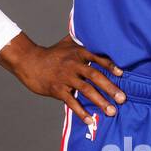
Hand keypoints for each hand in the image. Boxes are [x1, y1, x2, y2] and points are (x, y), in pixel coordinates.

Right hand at [0, 32, 125, 125]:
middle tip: (122, 99)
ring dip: (100, 101)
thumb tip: (95, 29)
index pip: (98, 58)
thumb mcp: (66, 43)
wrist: (28, 62)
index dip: (110, 66)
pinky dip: (81, 112)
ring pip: (86, 90)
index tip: (122, 74)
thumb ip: (81, 39)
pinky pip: (71, 102)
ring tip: (111, 111)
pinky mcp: (57, 89)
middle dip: (110, 88)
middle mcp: (73, 64)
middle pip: (95, 76)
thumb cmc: (51, 54)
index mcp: (78, 53)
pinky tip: (90, 120)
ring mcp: (65, 77)